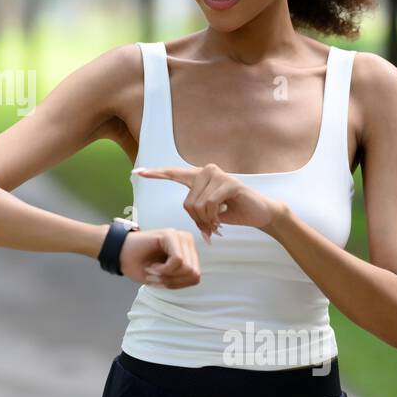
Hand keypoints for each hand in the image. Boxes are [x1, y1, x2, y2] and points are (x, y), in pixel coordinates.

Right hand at [118, 227, 201, 288]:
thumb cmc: (139, 265)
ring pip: (187, 268)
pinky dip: (163, 269)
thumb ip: (182, 277)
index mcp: (187, 252)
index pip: (195, 278)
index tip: (160, 280)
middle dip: (172, 281)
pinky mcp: (170, 235)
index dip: (176, 285)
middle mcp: (187, 241)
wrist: (118, 254)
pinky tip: (152, 266)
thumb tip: (195, 275)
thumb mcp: (165, 278)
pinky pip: (177, 261)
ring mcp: (179, 236)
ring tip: (153, 270)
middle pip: (193, 274)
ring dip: (167, 275)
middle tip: (155, 276)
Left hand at [132, 164, 285, 242]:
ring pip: (198, 205)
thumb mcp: (209, 213)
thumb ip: (195, 211)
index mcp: (198, 177)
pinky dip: (215, 216)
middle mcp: (206, 171)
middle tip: (211, 225)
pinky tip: (224, 215)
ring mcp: (217, 174)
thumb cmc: (233, 212)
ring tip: (219, 220)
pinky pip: (210, 205)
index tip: (137, 172)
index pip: (173, 173)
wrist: (259, 213)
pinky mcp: (228, 182)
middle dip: (198, 220)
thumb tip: (191, 219)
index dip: (155, 174)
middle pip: (187, 203)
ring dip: (208, 220)